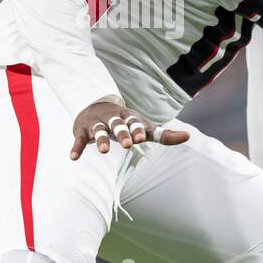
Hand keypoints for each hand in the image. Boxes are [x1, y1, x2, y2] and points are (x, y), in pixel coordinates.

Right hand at [70, 99, 188, 160]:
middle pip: (117, 123)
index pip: (134, 121)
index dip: (137, 129)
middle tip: (127, 145)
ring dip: (101, 139)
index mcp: (127, 117)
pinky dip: (77, 147)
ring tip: (104, 151)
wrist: (93, 105)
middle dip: (122, 133)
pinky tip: (74, 158)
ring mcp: (96, 123)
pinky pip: (79, 139)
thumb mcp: (142, 126)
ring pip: (99, 129)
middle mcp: (112, 118)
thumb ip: (163, 134)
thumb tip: (188, 136)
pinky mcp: (82, 130)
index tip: (141, 138)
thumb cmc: (124, 122)